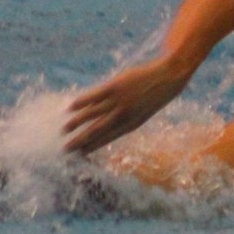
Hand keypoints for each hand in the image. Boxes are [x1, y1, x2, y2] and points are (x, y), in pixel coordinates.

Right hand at [62, 58, 191, 154]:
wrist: (168, 78)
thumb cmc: (153, 96)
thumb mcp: (141, 113)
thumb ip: (124, 119)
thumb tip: (104, 122)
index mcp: (130, 126)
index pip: (106, 140)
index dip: (91, 147)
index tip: (79, 155)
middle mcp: (122, 116)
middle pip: (96, 132)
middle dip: (80, 142)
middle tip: (66, 149)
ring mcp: (118, 101)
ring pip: (92, 115)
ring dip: (76, 123)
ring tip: (64, 130)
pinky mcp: (115, 87)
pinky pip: (94, 96)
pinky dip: (81, 102)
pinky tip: (70, 108)